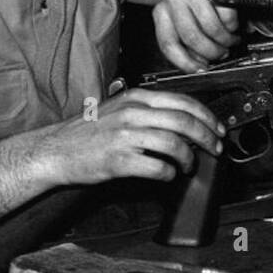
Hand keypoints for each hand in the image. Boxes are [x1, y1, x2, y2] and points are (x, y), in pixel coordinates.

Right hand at [40, 88, 223, 187]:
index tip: (217, 127)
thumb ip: (147, 109)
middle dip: (207, 137)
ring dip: (189, 158)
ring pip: (174, 144)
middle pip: (184, 122)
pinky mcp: (118, 160)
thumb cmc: (87, 132)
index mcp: (135, 98)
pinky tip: (169, 174)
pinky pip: (156, 167)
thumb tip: (182, 119)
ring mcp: (125, 136)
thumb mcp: (118, 108)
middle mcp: (132, 113)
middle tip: (214, 148)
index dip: (206, 116)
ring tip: (189, 165)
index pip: (183, 101)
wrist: (55, 150)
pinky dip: (169, 173)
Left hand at [153, 0, 244, 70]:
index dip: (185, 62)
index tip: (200, 70)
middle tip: (222, 52)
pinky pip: (225, 15)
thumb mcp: (189, 19)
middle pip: (191, 37)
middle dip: (212, 51)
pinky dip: (233, 24)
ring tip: (230, 38)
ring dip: (226, 39)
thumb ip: (188, 41)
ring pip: (210, 28)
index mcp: (162, 11)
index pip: (168, 43)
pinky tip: (234, 23)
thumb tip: (200, 64)